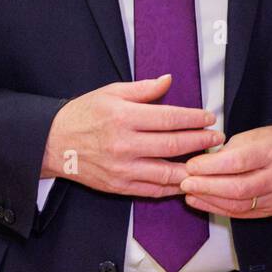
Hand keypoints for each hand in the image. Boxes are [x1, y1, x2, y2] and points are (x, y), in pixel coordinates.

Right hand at [43, 75, 220, 197]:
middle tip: (218, 138)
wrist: (54, 144)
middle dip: (201, 141)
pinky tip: (188, 179)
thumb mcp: (111, 92)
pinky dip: (173, 186)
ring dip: (193, 168)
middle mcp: (124, 144)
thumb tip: (169, 80)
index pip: (169, 118)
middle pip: (173, 145)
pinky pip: (153, 190)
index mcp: (124, 117)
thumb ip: (143, 89)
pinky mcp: (119, 187)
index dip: (195, 118)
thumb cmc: (84, 114)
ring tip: (210, 161)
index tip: (210, 117)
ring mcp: (122, 169)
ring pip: (167, 172)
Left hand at [179, 125, 271, 218]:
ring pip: (237, 205)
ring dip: (208, 200)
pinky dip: (217, 208)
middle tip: (185, 182)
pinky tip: (200, 201)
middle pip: (237, 188)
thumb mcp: (251, 136)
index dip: (210, 166)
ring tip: (189, 192)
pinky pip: (240, 214)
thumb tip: (199, 166)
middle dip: (206, 186)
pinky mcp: (270, 211)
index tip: (191, 165)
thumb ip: (226, 151)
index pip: (237, 162)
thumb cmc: (271, 144)